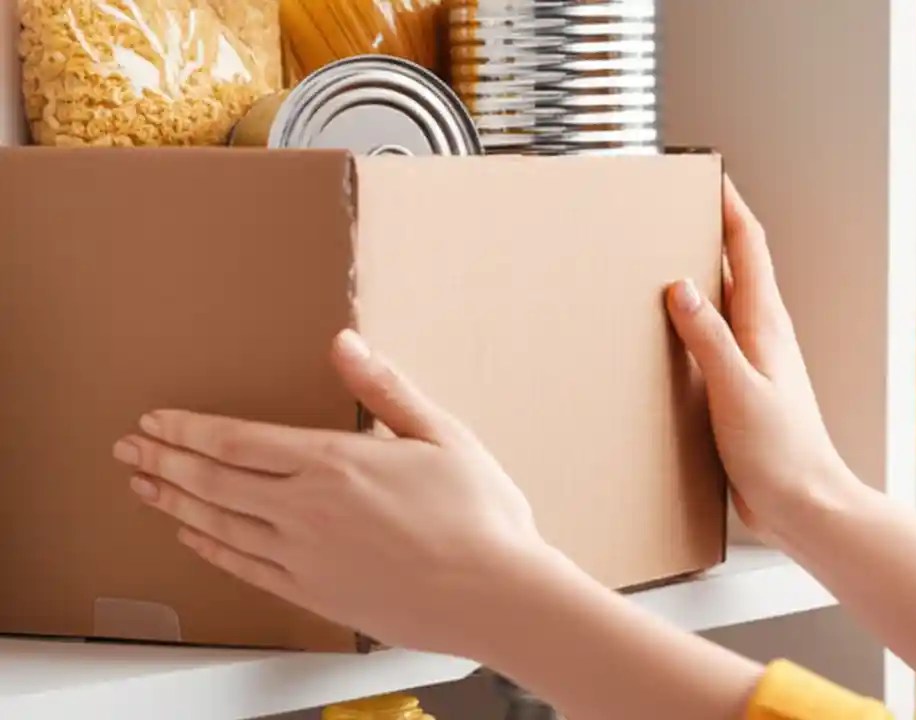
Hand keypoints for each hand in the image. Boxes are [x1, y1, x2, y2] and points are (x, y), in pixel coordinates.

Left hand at [111, 330, 550, 657]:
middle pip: (214, 481)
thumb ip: (385, 389)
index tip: (156, 420)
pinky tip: (192, 537)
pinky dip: (210, 549)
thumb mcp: (442, 435)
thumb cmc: (478, 516)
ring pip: (219, 523)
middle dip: (165, 461)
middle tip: (128, 450)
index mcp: (335, 462)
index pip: (237, 441)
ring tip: (144, 488)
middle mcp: (306, 510)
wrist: (493, 595)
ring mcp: (305, 557)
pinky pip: (244, 567)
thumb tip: (344, 342)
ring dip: (175, 502)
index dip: (189, 429)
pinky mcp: (314, 593)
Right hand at [665, 178, 857, 541]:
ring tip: (666, 258)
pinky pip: (717, 339)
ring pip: (727, 303)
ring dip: (703, 276)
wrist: (805, 505)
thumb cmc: (781, 453)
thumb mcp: (736, 389)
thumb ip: (708, 338)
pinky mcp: (743, 389)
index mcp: (767, 326)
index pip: (750, 248)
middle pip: (739, 267)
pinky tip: (672, 335)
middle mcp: (764, 336)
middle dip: (713, 231)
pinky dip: (695, 322)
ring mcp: (756, 362)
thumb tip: (680, 286)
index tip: (710, 175)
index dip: (731, 208)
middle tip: (680, 208)